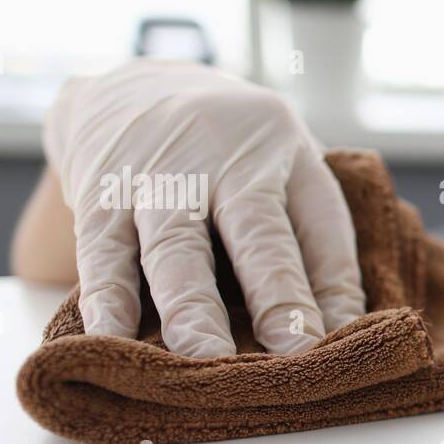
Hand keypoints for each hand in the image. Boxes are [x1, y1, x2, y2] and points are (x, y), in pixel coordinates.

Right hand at [43, 59, 365, 357]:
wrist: (131, 83)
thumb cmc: (232, 151)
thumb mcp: (284, 164)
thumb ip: (314, 238)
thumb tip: (343, 329)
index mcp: (284, 151)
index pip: (322, 224)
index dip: (335, 286)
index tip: (344, 341)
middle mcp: (224, 159)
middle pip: (257, 232)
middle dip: (277, 296)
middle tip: (295, 354)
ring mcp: (158, 177)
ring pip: (176, 249)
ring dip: (191, 310)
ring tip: (205, 361)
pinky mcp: (99, 195)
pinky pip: (102, 253)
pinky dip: (106, 299)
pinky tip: (111, 338)